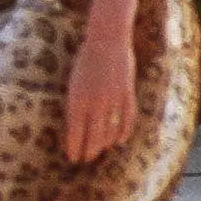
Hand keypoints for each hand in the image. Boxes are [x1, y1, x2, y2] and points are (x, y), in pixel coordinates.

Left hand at [65, 28, 135, 162]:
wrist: (107, 40)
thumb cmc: (85, 60)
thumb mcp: (73, 82)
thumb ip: (75, 103)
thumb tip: (75, 124)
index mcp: (77, 100)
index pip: (75, 132)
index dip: (74, 147)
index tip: (72, 158)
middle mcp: (95, 103)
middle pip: (93, 136)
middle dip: (88, 151)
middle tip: (85, 160)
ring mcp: (113, 100)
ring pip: (110, 131)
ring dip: (104, 144)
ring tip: (100, 151)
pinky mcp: (127, 95)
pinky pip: (127, 120)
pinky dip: (123, 132)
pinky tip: (119, 141)